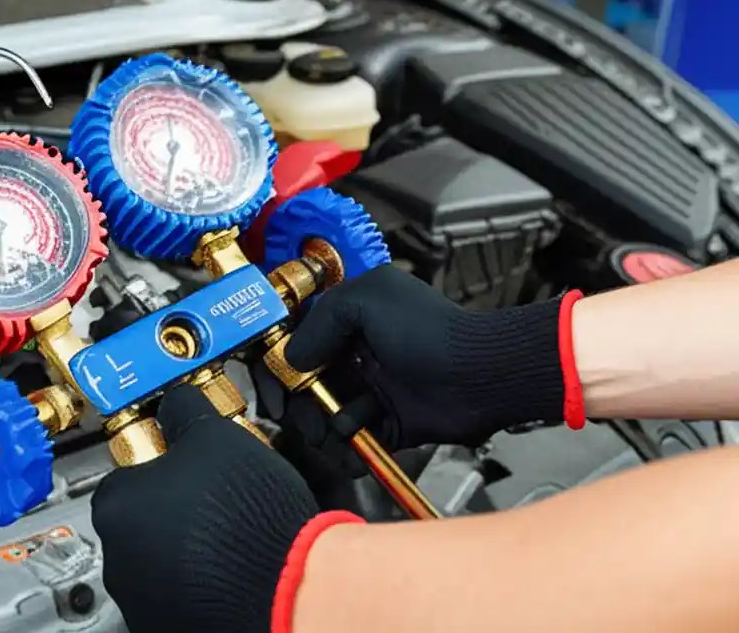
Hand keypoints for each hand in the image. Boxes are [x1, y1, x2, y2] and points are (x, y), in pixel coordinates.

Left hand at [91, 385, 322, 632]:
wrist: (287, 589)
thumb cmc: (247, 519)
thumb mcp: (215, 435)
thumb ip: (184, 415)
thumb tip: (178, 403)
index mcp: (116, 507)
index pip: (128, 474)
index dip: (165, 464)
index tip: (189, 464)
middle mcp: (117, 560)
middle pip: (141, 520)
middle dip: (177, 508)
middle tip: (218, 499)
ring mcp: (142, 601)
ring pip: (161, 561)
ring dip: (188, 547)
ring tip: (234, 535)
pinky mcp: (171, 627)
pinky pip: (182, 595)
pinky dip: (203, 582)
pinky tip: (235, 570)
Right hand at [282, 265, 566, 448]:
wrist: (482, 374)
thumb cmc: (431, 331)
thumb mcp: (369, 301)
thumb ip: (322, 320)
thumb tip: (292, 357)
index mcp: (349, 319)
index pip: (294, 338)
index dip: (275, 363)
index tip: (272, 387)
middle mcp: (355, 353)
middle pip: (303, 382)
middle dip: (297, 404)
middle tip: (301, 420)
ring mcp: (371, 389)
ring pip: (324, 414)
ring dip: (320, 428)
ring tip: (332, 434)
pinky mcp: (387, 423)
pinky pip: (353, 440)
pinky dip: (348, 449)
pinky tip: (352, 451)